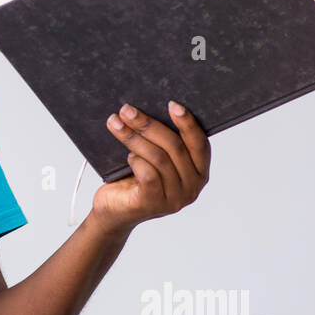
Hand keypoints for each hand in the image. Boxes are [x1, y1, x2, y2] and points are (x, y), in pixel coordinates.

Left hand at [90, 101, 210, 235]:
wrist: (113, 210)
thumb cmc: (135, 178)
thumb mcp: (155, 159)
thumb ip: (163, 143)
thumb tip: (151, 108)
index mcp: (198, 173)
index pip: (200, 144)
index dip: (188, 123)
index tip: (172, 104)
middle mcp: (192, 188)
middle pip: (175, 147)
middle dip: (149, 124)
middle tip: (127, 110)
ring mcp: (174, 199)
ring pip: (158, 158)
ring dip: (134, 137)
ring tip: (116, 124)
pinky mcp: (153, 204)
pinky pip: (149, 175)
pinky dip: (136, 161)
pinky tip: (128, 156)